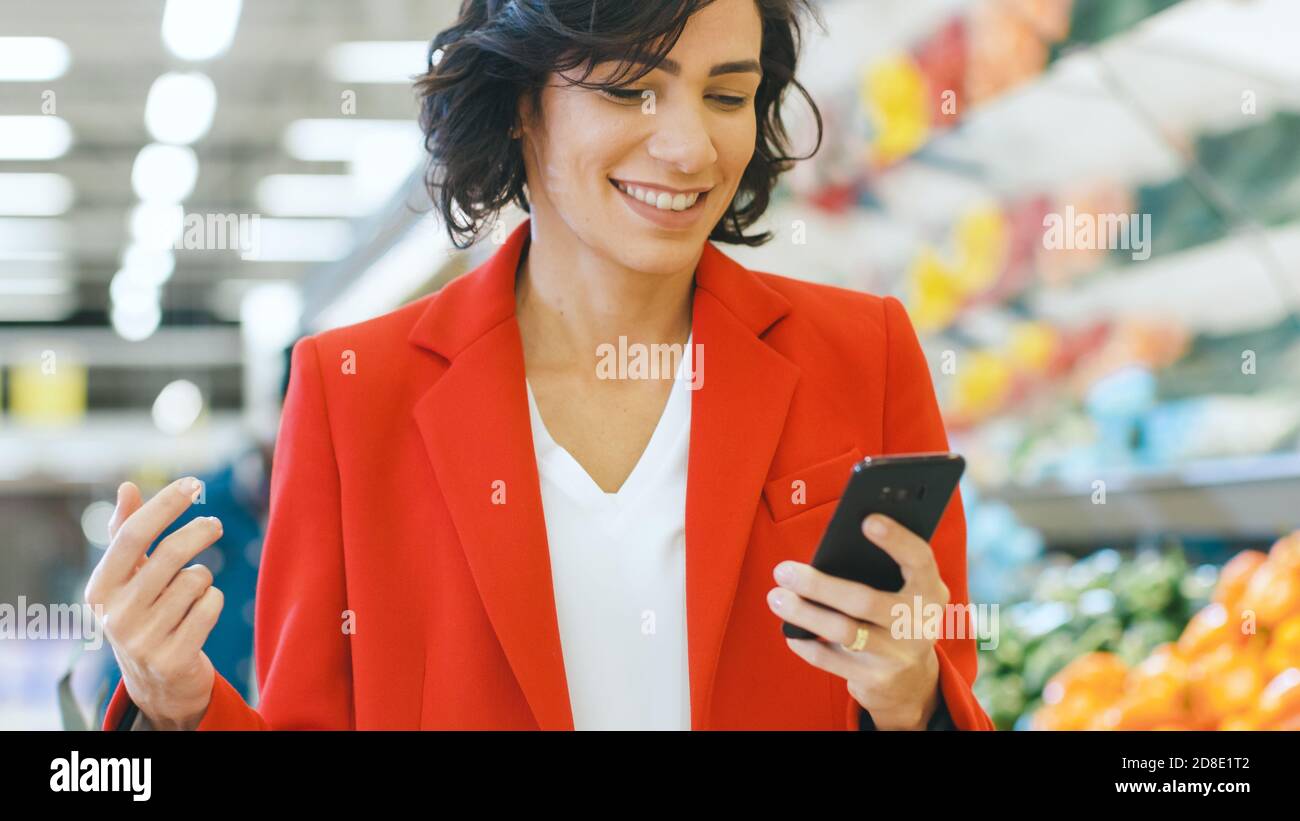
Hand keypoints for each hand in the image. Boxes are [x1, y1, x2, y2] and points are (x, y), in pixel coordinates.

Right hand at [84, 478, 224, 730]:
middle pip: (170, 553)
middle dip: (200, 532)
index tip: (194, 483)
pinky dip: (214, 599)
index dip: (164, 505)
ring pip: (196, 580)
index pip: (131, 535)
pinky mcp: (173, 658)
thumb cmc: (143, 611)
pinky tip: (201, 612)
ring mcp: (143, 640)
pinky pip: (211, 605)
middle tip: (215, 525)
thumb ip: (125, 532)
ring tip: (192, 591)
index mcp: (99, 589)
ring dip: (204, 576)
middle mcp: (116, 615)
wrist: (157, 679)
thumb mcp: (128, 576)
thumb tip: (126, 487)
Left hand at [768, 513, 945, 729]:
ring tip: (776, 597)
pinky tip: (790, 632)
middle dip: (818, 585)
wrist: (912, 680)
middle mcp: (919, 624)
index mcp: (930, 591)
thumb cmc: (895, 616)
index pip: (920, 560)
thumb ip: (882, 569)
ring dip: (804, 613)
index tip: (867, 520)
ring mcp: (898, 655)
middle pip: (864, 600)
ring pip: (843, 632)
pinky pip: (831, 660)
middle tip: (783, 571)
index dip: (897, 539)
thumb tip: (830, 550)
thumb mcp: (904, 592)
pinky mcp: (875, 679)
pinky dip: (806, 644)